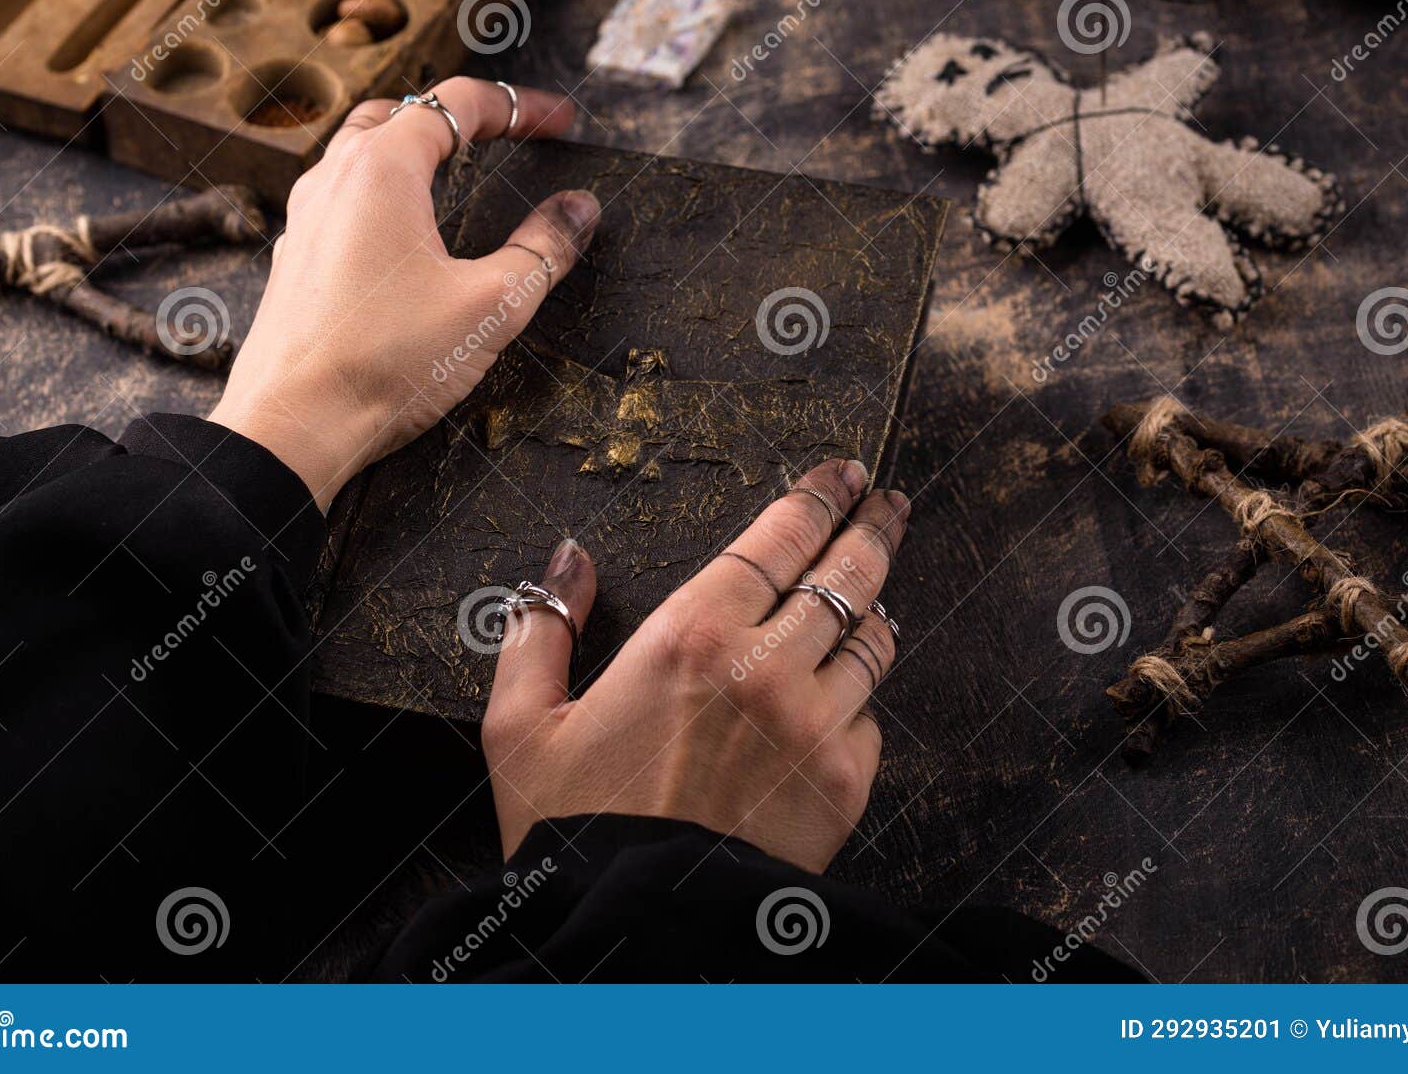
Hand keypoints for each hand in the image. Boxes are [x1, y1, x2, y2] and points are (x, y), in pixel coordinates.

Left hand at [209, 78, 599, 510]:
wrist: (292, 426)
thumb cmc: (385, 364)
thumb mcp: (491, 306)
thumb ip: (542, 250)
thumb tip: (578, 210)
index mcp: (382, 169)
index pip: (459, 102)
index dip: (519, 106)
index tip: (561, 122)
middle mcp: (334, 178)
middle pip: (403, 112)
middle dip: (462, 115)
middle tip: (511, 133)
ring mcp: (306, 218)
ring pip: (362, 152)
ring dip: (417, 149)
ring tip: (460, 170)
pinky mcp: (296, 259)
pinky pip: (342, 199)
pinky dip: (384, 192)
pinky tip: (406, 234)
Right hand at [483, 459, 906, 872]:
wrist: (634, 935)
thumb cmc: (572, 830)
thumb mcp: (520, 725)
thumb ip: (543, 628)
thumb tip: (568, 559)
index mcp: (688, 635)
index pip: (777, 537)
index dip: (818, 495)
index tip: (842, 473)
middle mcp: (764, 667)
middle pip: (847, 572)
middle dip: (874, 527)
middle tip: (887, 502)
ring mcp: (815, 725)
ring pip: (873, 639)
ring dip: (877, 606)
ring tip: (876, 588)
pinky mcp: (845, 783)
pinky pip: (872, 717)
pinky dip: (860, 699)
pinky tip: (846, 693)